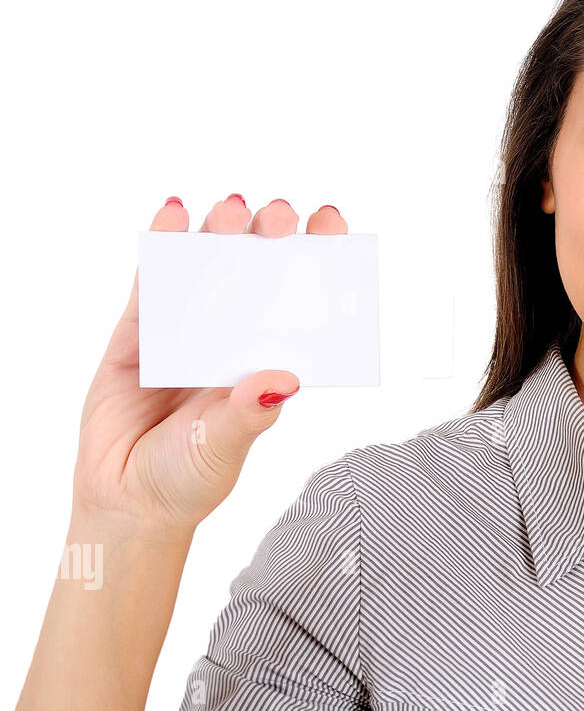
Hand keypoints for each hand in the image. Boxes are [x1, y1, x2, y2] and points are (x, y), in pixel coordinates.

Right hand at [71, 195, 348, 537]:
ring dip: (219, 232)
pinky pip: (152, 283)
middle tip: (278, 216)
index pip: (298, 303)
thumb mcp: (227, 446)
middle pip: (255, 274)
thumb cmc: (188, 479)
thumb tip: (284, 379)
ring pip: (206, 269)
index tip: (331, 225)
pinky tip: (174, 215)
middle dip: (269, 238)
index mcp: (266, 362)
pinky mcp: (137, 333)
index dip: (316, 262)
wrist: (124, 502)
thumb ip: (249, 412)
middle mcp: (231, 340)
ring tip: (232, 208)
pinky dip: (162, 246)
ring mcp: (184, 332)